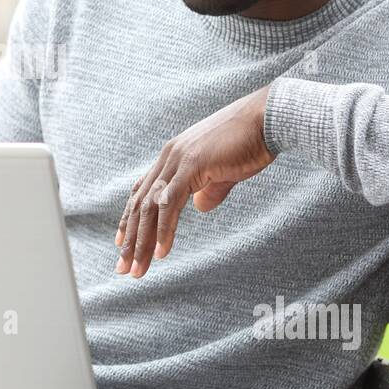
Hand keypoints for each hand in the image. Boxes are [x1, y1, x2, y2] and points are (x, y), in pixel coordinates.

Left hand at [114, 83, 276, 278]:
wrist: (267, 119)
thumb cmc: (250, 143)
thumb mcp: (225, 172)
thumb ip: (210, 190)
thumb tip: (200, 207)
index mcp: (173, 156)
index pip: (142, 191)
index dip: (129, 218)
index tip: (121, 243)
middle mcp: (169, 157)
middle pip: (140, 204)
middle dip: (131, 239)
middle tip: (123, 268)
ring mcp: (178, 160)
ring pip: (150, 208)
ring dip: (142, 242)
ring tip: (137, 269)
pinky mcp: (192, 165)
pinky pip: (171, 204)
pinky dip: (164, 230)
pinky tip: (160, 253)